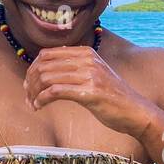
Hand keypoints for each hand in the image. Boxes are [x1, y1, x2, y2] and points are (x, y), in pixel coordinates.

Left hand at [24, 46, 154, 138]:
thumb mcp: (94, 74)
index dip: (33, 68)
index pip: (47, 54)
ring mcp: (89, 75)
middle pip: (44, 66)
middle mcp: (87, 60)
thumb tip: (46, 69)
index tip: (29, 84)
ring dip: (34, 93)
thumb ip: (74, 68)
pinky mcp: (89, 92)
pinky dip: (42, 99)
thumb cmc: (113, 97)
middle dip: (31, 82)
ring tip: (33, 104)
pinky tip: (40, 106)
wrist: (135, 111)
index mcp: (86, 53)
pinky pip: (55, 92)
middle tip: (28, 96)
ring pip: (47, 78)